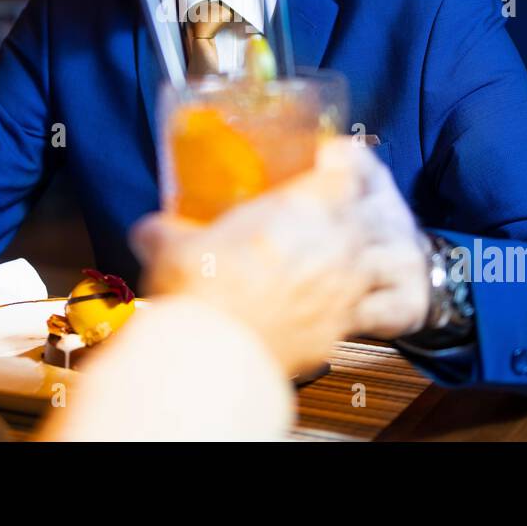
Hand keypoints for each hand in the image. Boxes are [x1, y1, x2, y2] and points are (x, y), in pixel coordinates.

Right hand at [132, 138, 415, 375]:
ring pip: (377, 264)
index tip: (327, 164)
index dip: (339, 165)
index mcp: (303, 209)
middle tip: (326, 215)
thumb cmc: (200, 292)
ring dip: (360, 260)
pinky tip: (326, 308)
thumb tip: (149, 230)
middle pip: (367, 216)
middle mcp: (336, 246)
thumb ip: (164, 230)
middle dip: (351, 213)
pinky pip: (364, 313)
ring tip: (337, 261)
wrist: (212, 361)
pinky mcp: (339, 335)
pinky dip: (351, 308)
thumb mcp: (170, 245)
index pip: (347, 171)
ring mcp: (344, 293)